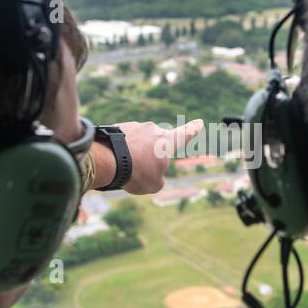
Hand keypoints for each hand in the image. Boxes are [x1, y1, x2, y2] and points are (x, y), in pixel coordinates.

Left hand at [90, 118, 204, 194]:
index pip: (185, 134)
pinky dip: (120, 151)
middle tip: (138, 169)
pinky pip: (122, 141)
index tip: (199, 122)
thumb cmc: (136, 173)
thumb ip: (158, 177)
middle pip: (156, 143)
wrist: (108, 160)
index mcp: (167, 142)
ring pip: (137, 143)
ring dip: (132, 154)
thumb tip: (150, 170)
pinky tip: (112, 161)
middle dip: (149, 156)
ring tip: (122, 168)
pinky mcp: (118, 127)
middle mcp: (153, 130)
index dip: (193, 130)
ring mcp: (135, 126)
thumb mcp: (154, 184)